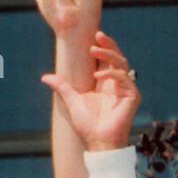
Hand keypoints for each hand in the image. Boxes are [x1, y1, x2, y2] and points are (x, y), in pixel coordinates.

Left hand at [40, 30, 140, 150]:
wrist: (98, 142)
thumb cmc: (87, 125)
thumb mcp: (72, 100)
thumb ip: (62, 87)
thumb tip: (45, 77)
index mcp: (106, 83)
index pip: (107, 59)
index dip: (103, 46)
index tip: (93, 36)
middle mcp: (118, 84)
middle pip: (117, 57)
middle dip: (108, 44)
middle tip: (97, 35)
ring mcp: (126, 90)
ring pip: (122, 63)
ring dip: (108, 54)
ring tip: (93, 50)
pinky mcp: (132, 96)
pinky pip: (124, 78)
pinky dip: (111, 74)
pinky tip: (98, 76)